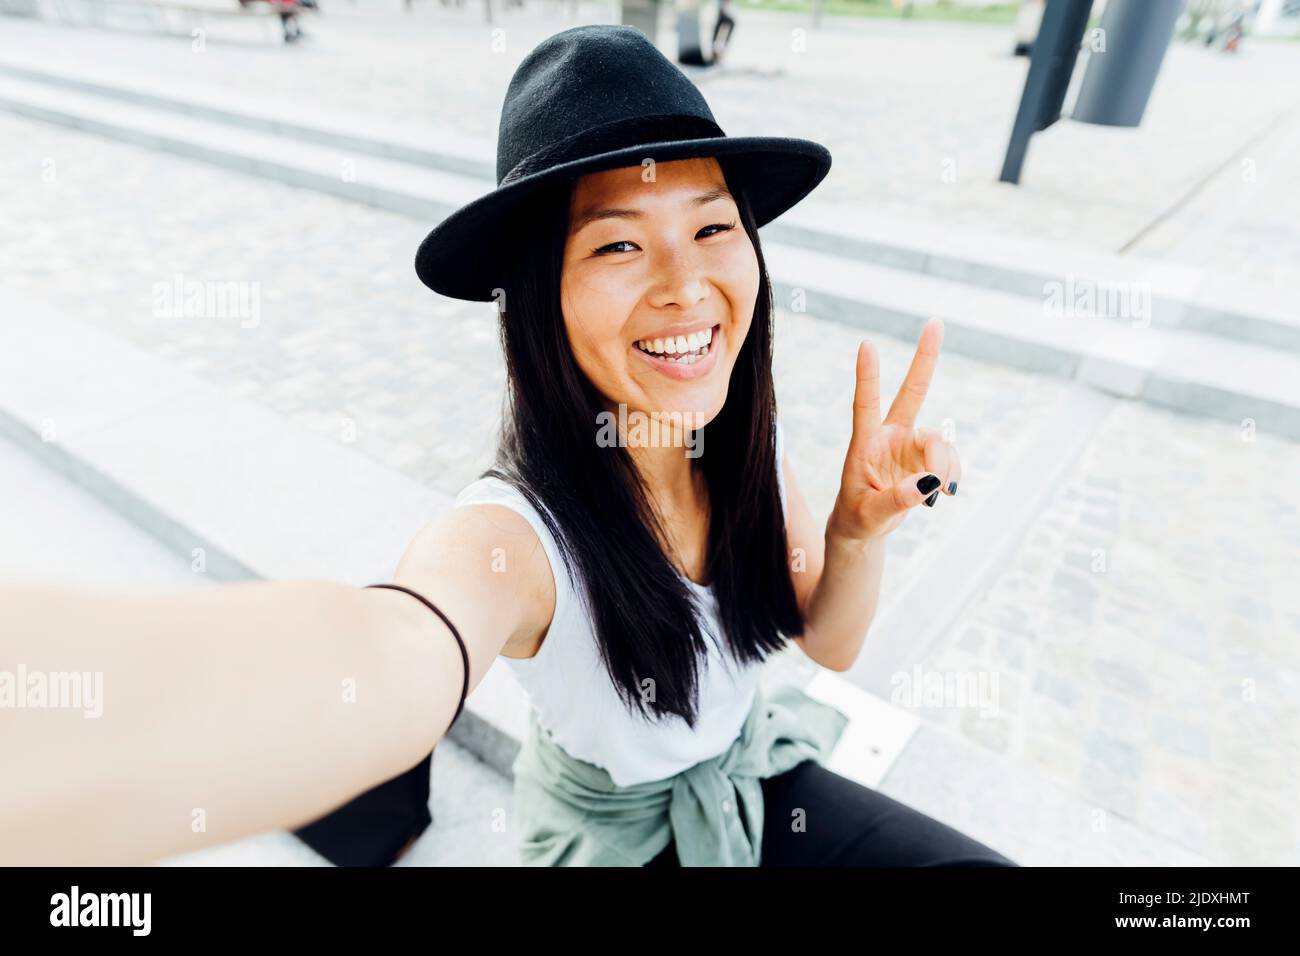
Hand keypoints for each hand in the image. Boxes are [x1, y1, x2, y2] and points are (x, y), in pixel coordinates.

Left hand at [827, 318, 960, 542]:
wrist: (865, 526)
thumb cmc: (857, 517)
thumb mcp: (869, 513)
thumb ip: (896, 500)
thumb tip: (929, 484)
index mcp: (864, 444)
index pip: (864, 405)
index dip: (868, 377)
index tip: (867, 345)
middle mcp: (889, 436)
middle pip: (911, 393)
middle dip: (925, 359)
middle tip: (935, 322)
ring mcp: (910, 445)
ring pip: (940, 443)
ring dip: (946, 466)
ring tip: (940, 494)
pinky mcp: (927, 459)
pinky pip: (949, 461)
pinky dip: (952, 475)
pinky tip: (944, 493)